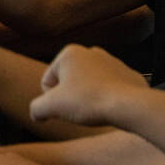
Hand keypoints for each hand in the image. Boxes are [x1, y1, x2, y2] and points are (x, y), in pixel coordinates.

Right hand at [28, 44, 149, 126]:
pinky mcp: (125, 73)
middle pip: (68, 82)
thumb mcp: (50, 107)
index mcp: (69, 53)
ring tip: (95, 109)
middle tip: (79, 109)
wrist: (129, 105)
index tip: (67, 105)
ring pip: (87, 85)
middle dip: (70, 97)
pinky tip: (108, 107)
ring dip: (87, 98)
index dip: (52, 100)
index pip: (47, 82)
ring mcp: (110, 61)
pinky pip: (106, 89)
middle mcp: (90, 51)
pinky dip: (104, 98)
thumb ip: (35, 108)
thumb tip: (37, 113)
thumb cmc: (89, 101)